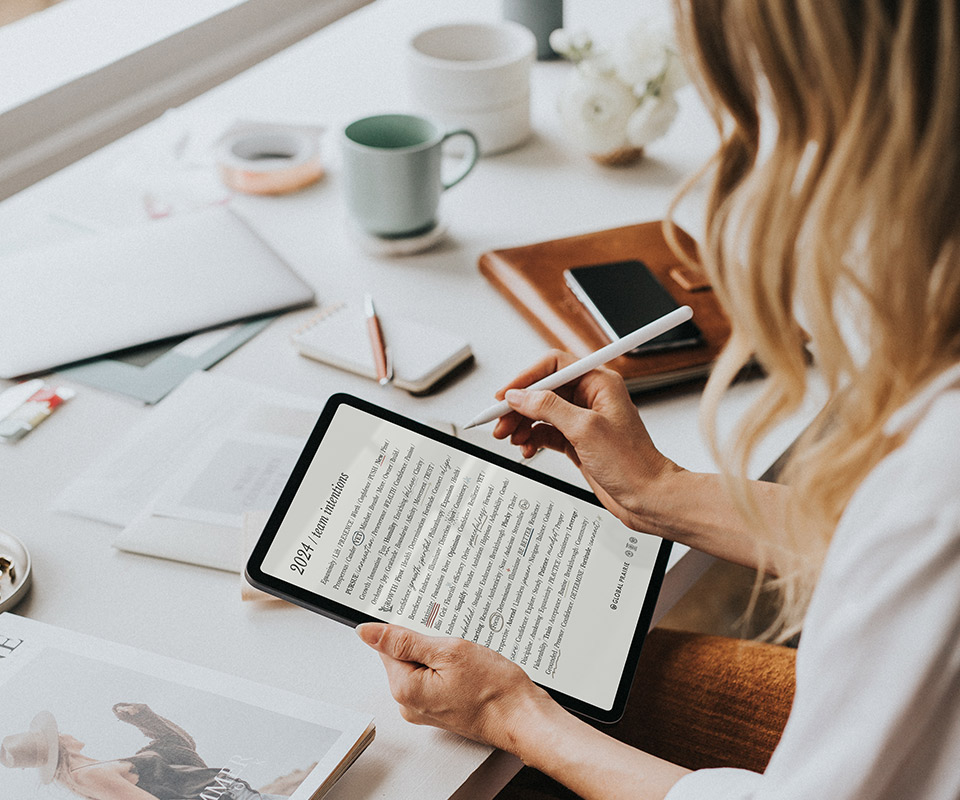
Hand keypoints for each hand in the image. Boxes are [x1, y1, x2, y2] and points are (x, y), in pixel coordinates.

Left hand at [356, 622, 554, 750]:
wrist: (522, 718)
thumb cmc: (493, 690)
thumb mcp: (449, 652)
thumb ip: (404, 641)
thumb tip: (367, 632)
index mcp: (405, 688)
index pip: (388, 645)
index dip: (410, 629)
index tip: (432, 628)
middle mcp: (410, 703)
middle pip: (404, 656)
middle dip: (428, 642)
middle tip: (455, 645)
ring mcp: (425, 708)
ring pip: (423, 665)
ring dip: (442, 655)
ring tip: (467, 659)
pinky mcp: (440, 707)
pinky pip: (435, 678)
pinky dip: (450, 668)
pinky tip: (470, 669)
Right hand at [493, 351, 680, 531]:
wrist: (648, 497)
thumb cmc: (632, 463)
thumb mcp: (585, 429)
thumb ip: (549, 408)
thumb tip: (520, 396)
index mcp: (599, 383)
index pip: (554, 366)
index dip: (526, 379)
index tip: (505, 395)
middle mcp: (591, 398)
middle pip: (543, 391)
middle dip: (519, 406)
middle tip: (500, 422)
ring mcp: (583, 421)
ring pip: (541, 413)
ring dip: (522, 424)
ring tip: (509, 437)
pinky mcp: (578, 441)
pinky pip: (546, 433)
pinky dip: (532, 439)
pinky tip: (526, 448)